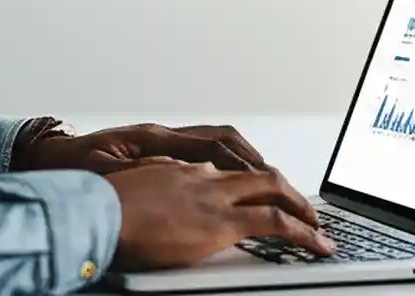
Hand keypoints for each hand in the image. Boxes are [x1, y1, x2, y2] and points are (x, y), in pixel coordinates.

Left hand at [16, 123, 267, 173]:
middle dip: (254, 158)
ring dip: (241, 158)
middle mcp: (160, 134)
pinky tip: (231, 180)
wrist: (45, 156)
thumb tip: (173, 179)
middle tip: (278, 181)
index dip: (242, 163)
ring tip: (264, 179)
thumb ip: (141, 177)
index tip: (265, 180)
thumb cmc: (69, 169)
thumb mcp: (104, 175)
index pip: (211, 145)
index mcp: (151, 138)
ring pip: (214, 140)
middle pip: (221, 137)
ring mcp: (159, 140)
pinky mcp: (155, 150)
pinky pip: (200, 150)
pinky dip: (223, 161)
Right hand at [106, 162, 335, 270]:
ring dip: (301, 210)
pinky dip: (303, 232)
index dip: (249, 184)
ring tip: (318, 229)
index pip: (227, 173)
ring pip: (275, 193)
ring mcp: (215, 197)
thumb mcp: (131, 195)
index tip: (260, 197)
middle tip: (305, 210)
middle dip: (286, 192)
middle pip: (259, 176)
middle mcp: (204, 177)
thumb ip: (153, 193)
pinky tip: (316, 243)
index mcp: (180, 170)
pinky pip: (276, 223)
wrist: (96, 213)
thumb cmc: (102, 211)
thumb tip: (160, 203)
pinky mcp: (221, 222)